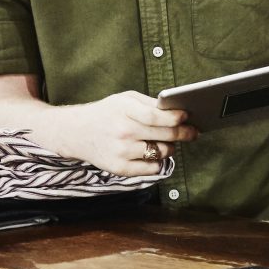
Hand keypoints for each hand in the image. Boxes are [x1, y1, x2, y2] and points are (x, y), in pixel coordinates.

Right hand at [51, 91, 192, 176]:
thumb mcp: (123, 100)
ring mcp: (122, 152)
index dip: (176, 118)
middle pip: (165, 135)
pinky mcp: (120, 168)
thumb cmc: (105, 113)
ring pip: (162, 152)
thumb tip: (177, 112)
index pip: (157, 116)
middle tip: (192, 132)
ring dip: (170, 147)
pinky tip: (154, 153)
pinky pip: (153, 168)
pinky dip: (158, 161)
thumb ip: (149, 104)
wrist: (75, 132)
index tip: (186, 117)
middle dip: (184, 133)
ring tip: (167, 141)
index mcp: (124, 110)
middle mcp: (123, 132)